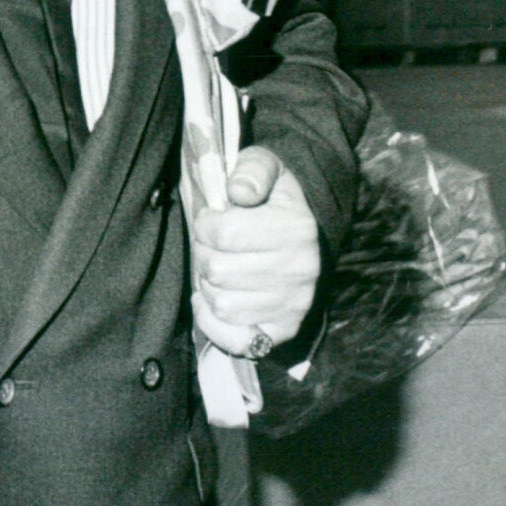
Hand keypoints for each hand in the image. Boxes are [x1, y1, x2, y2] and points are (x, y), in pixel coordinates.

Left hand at [191, 145, 321, 358]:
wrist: (301, 231)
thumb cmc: (271, 197)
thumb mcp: (264, 167)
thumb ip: (251, 170)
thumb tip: (239, 191)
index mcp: (296, 228)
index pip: (222, 232)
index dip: (205, 223)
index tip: (212, 218)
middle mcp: (301, 270)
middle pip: (216, 269)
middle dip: (203, 252)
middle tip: (213, 245)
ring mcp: (295, 303)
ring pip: (221, 302)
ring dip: (208, 284)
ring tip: (220, 267)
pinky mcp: (285, 329)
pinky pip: (236, 338)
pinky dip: (213, 322)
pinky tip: (209, 301)